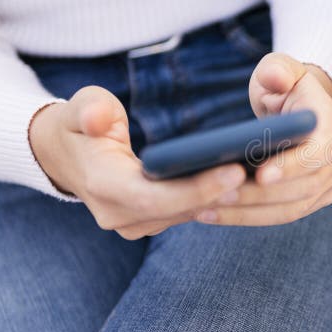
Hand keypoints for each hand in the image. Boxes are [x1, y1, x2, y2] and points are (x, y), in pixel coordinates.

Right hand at [29, 86, 247, 239]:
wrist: (65, 154)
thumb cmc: (79, 124)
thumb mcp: (80, 108)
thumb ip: (90, 110)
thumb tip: (101, 119)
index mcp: (102, 187)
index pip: (155, 196)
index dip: (196, 188)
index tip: (235, 170)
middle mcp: (120, 215)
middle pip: (180, 209)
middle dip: (222, 193)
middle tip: (265, 173)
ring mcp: (136, 223)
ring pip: (189, 213)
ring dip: (226, 198)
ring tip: (266, 174)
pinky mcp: (152, 220)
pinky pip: (189, 211)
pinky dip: (216, 197)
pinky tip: (249, 180)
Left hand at [194, 53, 331, 225]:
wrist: (296, 108)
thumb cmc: (283, 85)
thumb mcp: (279, 68)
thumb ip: (277, 69)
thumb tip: (276, 79)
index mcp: (329, 126)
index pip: (317, 153)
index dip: (292, 166)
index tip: (261, 175)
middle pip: (300, 188)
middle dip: (258, 195)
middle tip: (217, 195)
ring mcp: (325, 184)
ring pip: (288, 209)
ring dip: (247, 213)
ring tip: (205, 210)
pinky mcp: (309, 200)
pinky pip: (279, 216)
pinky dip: (246, 217)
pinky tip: (209, 214)